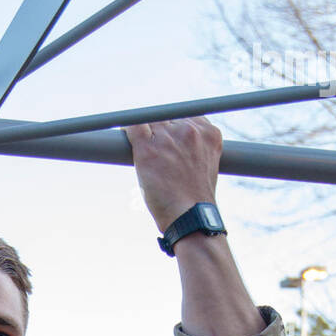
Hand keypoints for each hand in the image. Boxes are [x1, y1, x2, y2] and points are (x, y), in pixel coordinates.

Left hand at [125, 117, 222, 233]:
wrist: (189, 217)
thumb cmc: (194, 200)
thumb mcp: (205, 167)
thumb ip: (196, 150)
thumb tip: (179, 148)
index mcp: (210, 134)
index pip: (188, 118)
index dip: (176, 129)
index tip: (170, 141)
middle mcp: (191, 130)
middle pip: (168, 118)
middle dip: (160, 133)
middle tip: (157, 155)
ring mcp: (168, 137)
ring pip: (150, 122)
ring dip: (146, 135)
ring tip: (148, 157)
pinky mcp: (148, 148)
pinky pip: (133, 126)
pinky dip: (128, 129)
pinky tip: (125, 135)